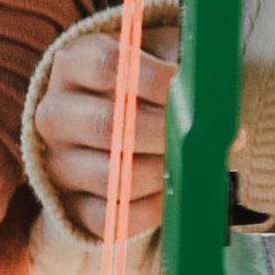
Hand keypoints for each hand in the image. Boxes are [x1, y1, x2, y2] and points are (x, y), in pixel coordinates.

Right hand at [28, 0, 180, 258]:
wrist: (118, 120)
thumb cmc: (146, 82)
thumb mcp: (160, 56)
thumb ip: (185, 68)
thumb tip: (219, 107)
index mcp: (74, 63)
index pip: (108, 65)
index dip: (157, 79)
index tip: (192, 89)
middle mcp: (55, 113)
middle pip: (106, 125)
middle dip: (163, 133)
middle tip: (200, 136)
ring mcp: (58, 162)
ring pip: (110, 177)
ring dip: (162, 173)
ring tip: (192, 163)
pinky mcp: (69, 204)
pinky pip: (109, 219)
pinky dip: (150, 210)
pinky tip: (174, 191)